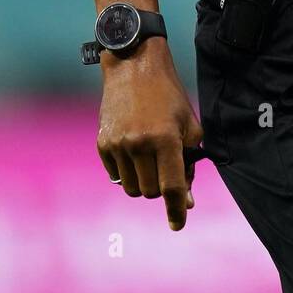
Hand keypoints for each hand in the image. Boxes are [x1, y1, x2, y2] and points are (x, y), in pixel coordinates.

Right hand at [96, 35, 203, 229]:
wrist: (133, 67)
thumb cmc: (168, 95)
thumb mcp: (188, 124)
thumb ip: (189, 162)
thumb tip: (185, 200)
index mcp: (165, 139)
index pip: (172, 187)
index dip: (176, 210)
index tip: (178, 224)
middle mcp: (140, 144)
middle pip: (151, 192)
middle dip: (161, 188)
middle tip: (166, 168)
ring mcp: (118, 145)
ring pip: (131, 188)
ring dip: (143, 182)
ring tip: (150, 159)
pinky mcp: (103, 144)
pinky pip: (115, 176)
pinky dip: (127, 172)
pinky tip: (134, 151)